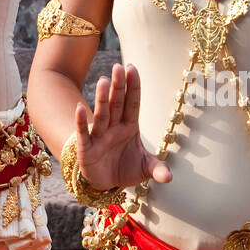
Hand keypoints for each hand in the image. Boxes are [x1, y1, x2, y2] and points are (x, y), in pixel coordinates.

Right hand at [75, 64, 170, 190]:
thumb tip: (169, 178)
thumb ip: (157, 168)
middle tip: (118, 66)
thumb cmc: (125, 168)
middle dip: (118, 86)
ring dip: (102, 99)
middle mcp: (114, 128)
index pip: (132, 104)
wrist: (105, 183)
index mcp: (129, 127)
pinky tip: (80, 107)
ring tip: (103, 81)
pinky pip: (83, 134)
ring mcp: (100, 137)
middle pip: (117, 104)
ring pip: (102, 115)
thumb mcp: (144, 169)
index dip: (133, 87)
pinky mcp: (86, 149)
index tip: (132, 68)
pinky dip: (81, 122)